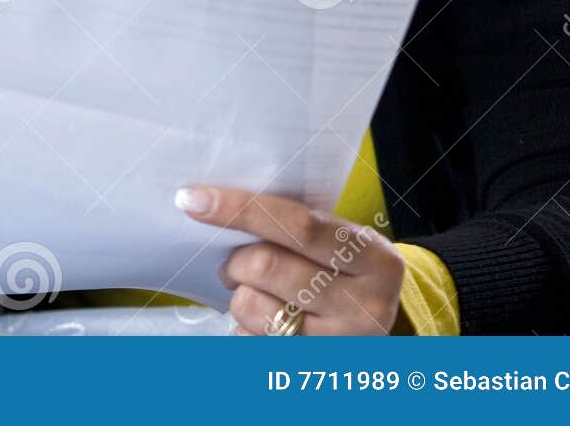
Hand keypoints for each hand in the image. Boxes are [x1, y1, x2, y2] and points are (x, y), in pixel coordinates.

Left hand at [174, 185, 405, 335]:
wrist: (370, 327)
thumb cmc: (339, 271)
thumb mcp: (337, 243)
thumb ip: (292, 224)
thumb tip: (213, 203)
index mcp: (375, 258)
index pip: (299, 225)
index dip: (241, 209)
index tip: (194, 200)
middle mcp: (365, 306)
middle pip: (266, 266)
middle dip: (235, 260)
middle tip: (235, 263)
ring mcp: (340, 345)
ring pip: (251, 306)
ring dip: (238, 295)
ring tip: (253, 292)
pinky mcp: (309, 369)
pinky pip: (248, 340)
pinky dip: (243, 326)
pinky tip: (264, 323)